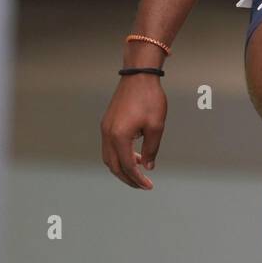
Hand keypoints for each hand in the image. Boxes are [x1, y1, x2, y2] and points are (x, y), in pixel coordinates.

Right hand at [100, 73, 166, 188]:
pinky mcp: (107, 123)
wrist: (139, 76)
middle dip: (127, 178)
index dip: (137, 179)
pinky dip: (120, 155)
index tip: (148, 186)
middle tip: (142, 184)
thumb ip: (151, 149)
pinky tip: (134, 154)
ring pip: (109, 157)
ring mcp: (105, 128)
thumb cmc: (150, 98)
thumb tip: (147, 167)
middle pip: (114, 165)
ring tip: (139, 170)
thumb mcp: (156, 126)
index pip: (127, 166)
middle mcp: (108, 134)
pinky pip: (109, 146)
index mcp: (119, 136)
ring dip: (122, 167)